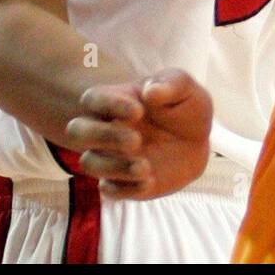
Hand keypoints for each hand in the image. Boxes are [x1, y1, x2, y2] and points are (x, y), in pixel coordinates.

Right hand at [71, 69, 212, 199]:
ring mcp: (111, 157)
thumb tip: (150, 91)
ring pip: (88, 163)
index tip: (139, 111)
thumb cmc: (185, 107)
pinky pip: (109, 189)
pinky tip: (149, 181)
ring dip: (113, 167)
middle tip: (136, 140)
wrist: (197, 141)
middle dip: (101, 136)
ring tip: (145, 166)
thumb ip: (171, 84)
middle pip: (77, 131)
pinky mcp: (121, 182)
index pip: (93, 98)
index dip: (109, 104)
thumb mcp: (185, 88)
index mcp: (117, 100)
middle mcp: (106, 128)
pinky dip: (125, 189)